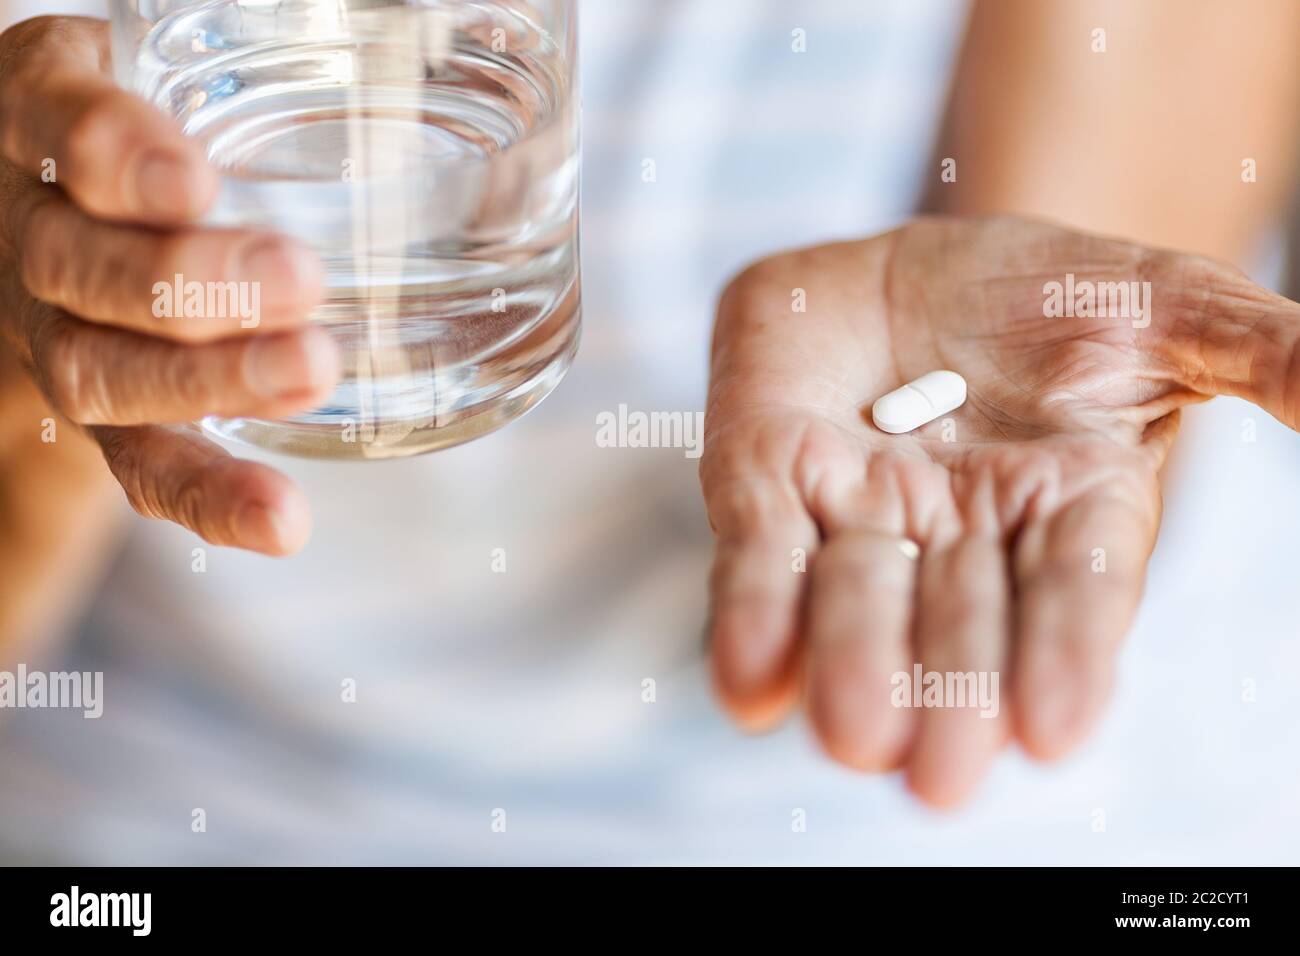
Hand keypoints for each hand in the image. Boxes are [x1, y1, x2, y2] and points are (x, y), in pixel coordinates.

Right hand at [0, 17, 336, 555]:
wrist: (82, 218)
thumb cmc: (169, 124)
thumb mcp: (185, 66)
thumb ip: (266, 56)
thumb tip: (469, 15)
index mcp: (43, 118)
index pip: (57, 122)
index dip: (118, 154)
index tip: (194, 179)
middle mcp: (32, 228)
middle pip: (77, 265)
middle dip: (186, 280)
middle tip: (298, 281)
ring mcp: (56, 331)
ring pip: (100, 372)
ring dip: (206, 382)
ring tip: (311, 370)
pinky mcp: (102, 415)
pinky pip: (138, 465)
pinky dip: (209, 497)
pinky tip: (282, 523)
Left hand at [702, 215, 1299, 806]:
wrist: (926, 269)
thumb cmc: (1059, 304)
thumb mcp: (1173, 310)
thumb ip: (1263, 353)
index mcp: (1070, 509)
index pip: (1074, 592)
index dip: (1065, 657)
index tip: (1053, 732)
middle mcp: (962, 535)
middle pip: (958, 622)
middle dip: (951, 692)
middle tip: (939, 779)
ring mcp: (860, 511)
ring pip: (853, 599)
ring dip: (850, 665)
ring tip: (851, 738)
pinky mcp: (769, 477)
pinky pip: (760, 551)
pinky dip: (751, 615)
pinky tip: (749, 686)